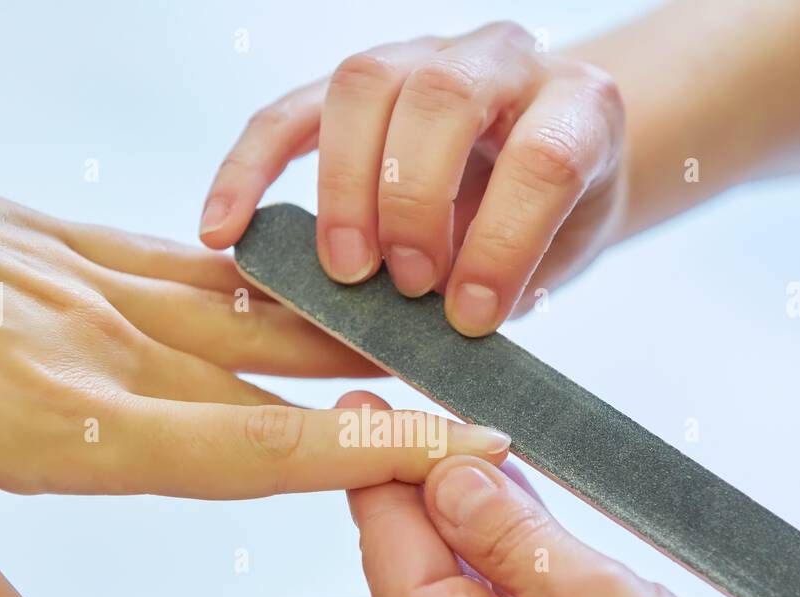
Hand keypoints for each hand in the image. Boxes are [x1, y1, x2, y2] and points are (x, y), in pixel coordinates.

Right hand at [200, 21, 625, 335]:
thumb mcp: (555, 255)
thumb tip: (424, 340)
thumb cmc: (553, 221)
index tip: (470, 317)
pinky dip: (249, 169)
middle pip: (441, 98)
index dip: (502, 244)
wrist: (552, 161)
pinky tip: (223, 227)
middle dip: (411, 202)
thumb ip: (502, 283)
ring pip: (362, 85)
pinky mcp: (358, 83)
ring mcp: (426, 55)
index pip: (540, 159)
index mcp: (577, 106)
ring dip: (342, 188)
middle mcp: (503, 60)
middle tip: (404, 284)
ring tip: (345, 273)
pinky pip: (288, 111)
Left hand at [344, 391, 799, 596]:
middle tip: (434, 400)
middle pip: (412, 549)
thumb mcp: (589, 596)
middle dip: (424, 475)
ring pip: (456, 572)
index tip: (381, 392)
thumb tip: (445, 473)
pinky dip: (503, 548)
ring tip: (473, 437)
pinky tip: (519, 507)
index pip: (384, 530)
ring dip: (469, 509)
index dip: (384, 455)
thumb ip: (507, 528)